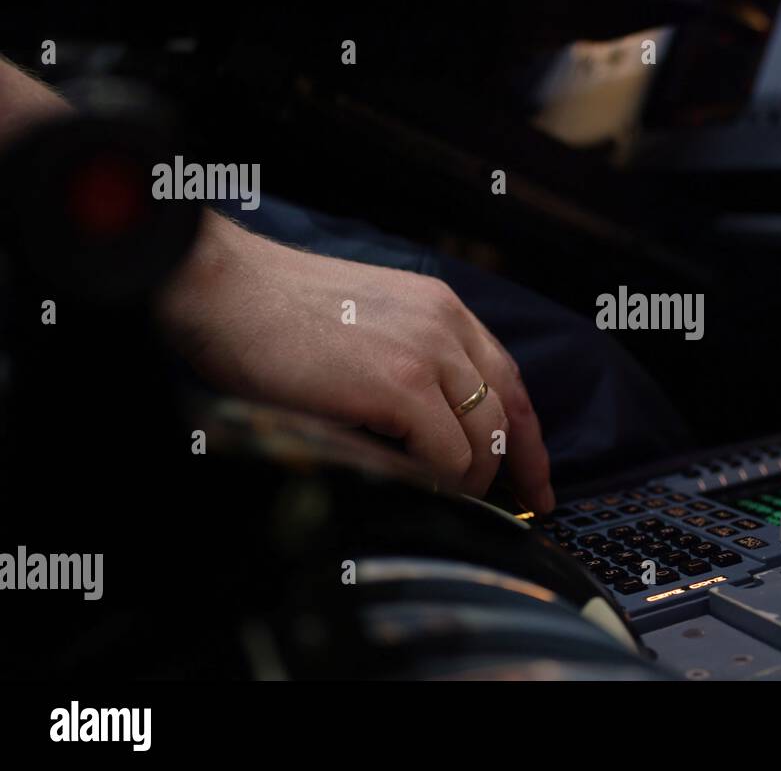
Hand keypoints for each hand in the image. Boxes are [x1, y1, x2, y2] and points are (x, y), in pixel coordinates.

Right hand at [159, 211, 554, 512]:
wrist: (225, 291)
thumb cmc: (276, 313)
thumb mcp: (370, 321)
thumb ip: (413, 359)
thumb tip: (436, 429)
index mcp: (441, 308)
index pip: (510, 379)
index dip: (528, 437)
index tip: (536, 481)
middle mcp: (446, 326)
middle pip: (505, 415)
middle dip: (514, 470)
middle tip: (513, 508)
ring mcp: (427, 356)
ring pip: (481, 442)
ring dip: (467, 481)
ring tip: (441, 497)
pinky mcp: (400, 387)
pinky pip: (446, 457)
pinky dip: (437, 483)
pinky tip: (416, 489)